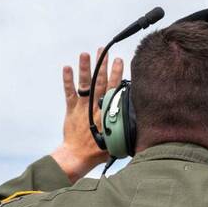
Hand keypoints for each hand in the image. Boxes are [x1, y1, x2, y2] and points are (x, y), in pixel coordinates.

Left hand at [50, 51, 123, 182]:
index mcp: (107, 111)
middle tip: (104, 50)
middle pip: (99, 81)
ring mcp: (82, 107)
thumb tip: (141, 120)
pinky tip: (66, 67)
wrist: (78, 156)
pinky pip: (68, 92)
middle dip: (102, 65)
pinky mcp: (71, 110)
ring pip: (84, 84)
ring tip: (86, 53)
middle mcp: (95, 106)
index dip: (116, 74)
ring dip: (84, 67)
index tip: (120, 60)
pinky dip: (67, 80)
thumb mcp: (118, 138)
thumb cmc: (100, 149)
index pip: (113, 88)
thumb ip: (128, 127)